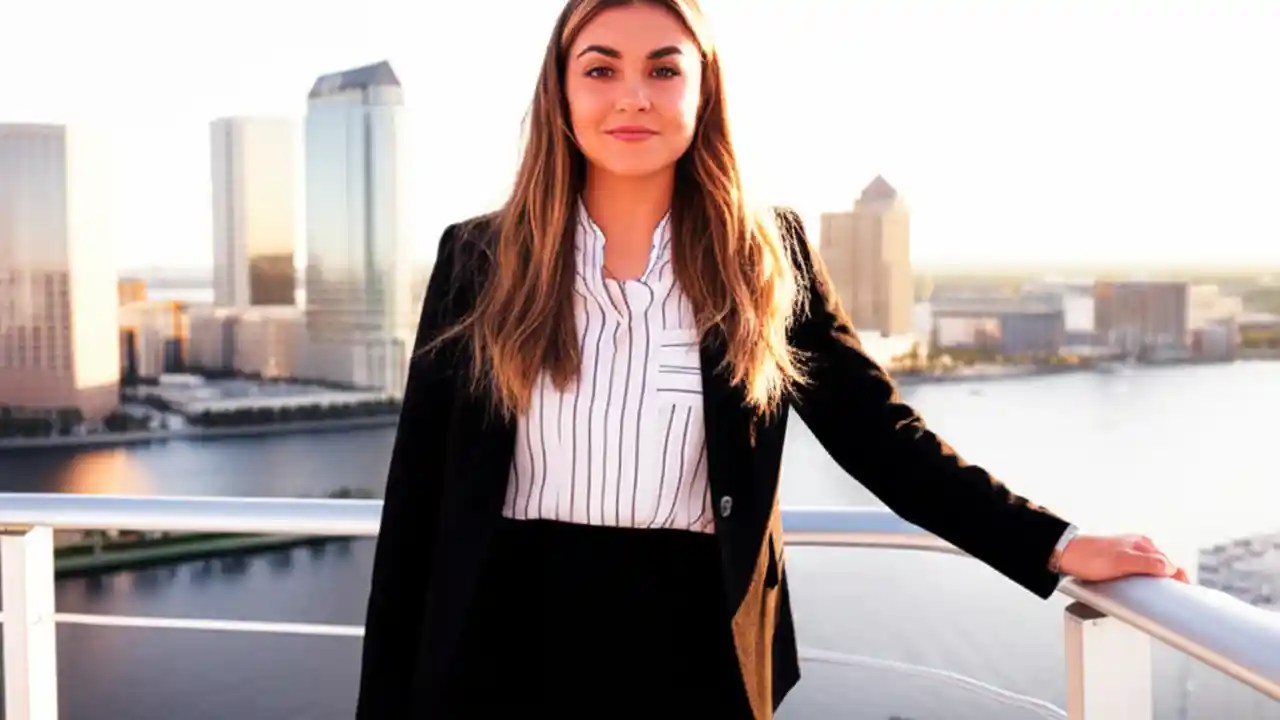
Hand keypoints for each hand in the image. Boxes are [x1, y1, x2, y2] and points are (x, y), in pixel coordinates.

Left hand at [1059, 533, 1189, 583]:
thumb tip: (1170, 569)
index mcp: (1144, 544)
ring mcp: (1128, 551)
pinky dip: (1142, 578)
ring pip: (1150, 568)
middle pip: (1162, 566)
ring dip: (1155, 580)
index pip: (1170, 564)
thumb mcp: (1121, 563)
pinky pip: (1138, 569)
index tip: (1184, 594)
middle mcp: (1138, 546)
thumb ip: (1146, 564)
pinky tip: (1138, 586)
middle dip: (1168, 580)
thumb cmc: (1090, 558)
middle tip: (1171, 599)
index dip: (1178, 579)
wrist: (1065, 553)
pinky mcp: (1118, 558)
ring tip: (1157, 595)